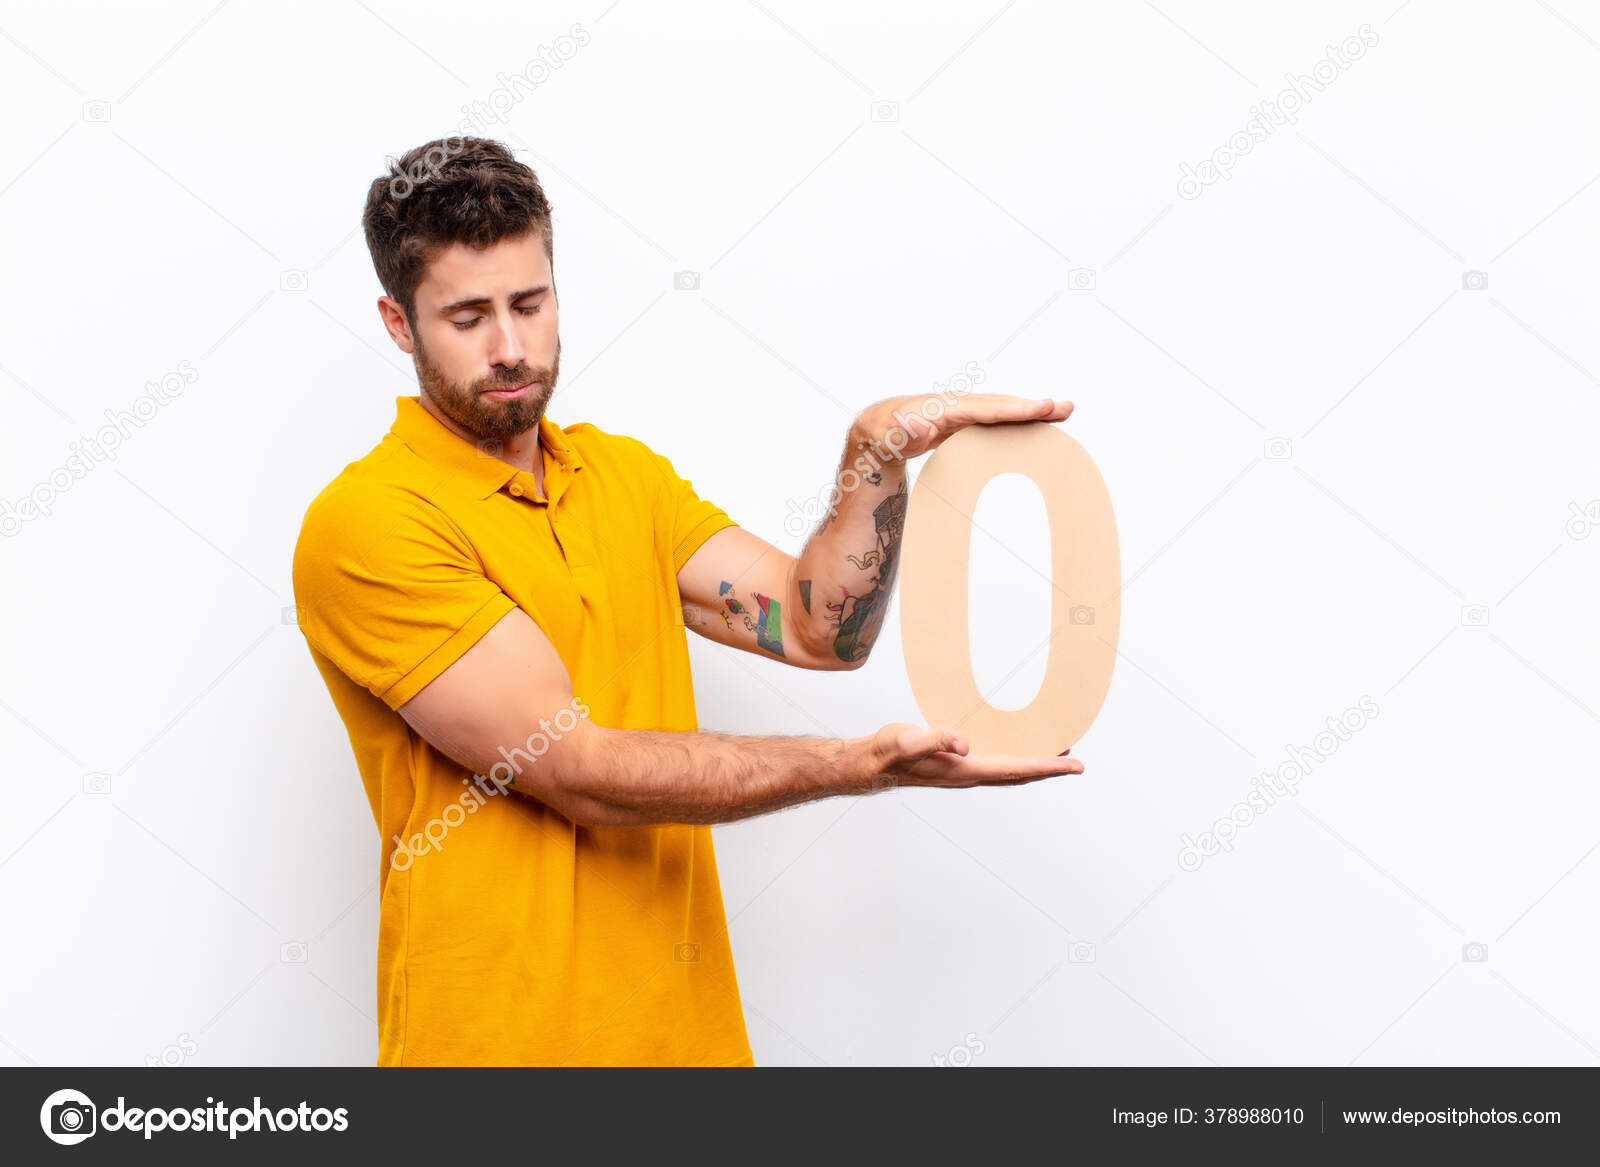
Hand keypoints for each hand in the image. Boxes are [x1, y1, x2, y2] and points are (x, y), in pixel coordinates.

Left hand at [851, 395, 1073, 461]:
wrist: (876, 431)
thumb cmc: (883, 436)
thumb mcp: (888, 438)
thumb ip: (903, 432)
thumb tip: (914, 422)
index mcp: (942, 408)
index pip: (985, 409)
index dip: (1014, 409)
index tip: (1042, 407)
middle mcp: (956, 405)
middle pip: (1000, 405)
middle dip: (1032, 406)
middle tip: (1065, 407)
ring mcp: (961, 412)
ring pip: (1001, 410)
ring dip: (1030, 411)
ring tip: (1063, 412)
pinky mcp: (963, 423)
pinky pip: (995, 421)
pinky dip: (1016, 421)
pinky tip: (1037, 426)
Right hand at [865, 722, 1083, 789]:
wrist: (870, 764)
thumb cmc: (888, 752)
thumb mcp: (909, 740)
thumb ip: (936, 740)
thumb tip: (964, 744)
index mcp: (965, 770)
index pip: (1016, 769)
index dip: (1048, 767)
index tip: (1075, 765)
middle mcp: (969, 775)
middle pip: (1020, 775)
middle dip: (1049, 769)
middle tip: (1077, 763)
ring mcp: (963, 773)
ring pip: (1009, 772)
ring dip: (1034, 766)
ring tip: (1055, 754)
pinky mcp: (957, 766)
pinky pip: (996, 765)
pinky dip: (1015, 759)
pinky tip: (1015, 748)